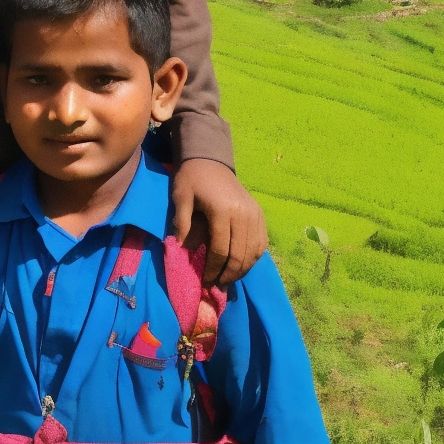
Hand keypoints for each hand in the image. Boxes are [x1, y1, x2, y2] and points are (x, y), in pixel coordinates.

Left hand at [171, 158, 268, 286]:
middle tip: (218, 285)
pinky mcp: (260, 214)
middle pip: (240, 255)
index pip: (220, 250)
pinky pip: (262, 243)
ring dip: (242, 269)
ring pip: (254, 252)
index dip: (213, 269)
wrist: (210, 159)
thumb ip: (181, 224)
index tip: (205, 281)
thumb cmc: (192, 178)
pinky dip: (254, 257)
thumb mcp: (181, 198)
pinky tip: (243, 265)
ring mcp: (255, 214)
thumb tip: (182, 250)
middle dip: (229, 274)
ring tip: (229, 278)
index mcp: (223, 211)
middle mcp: (244, 214)